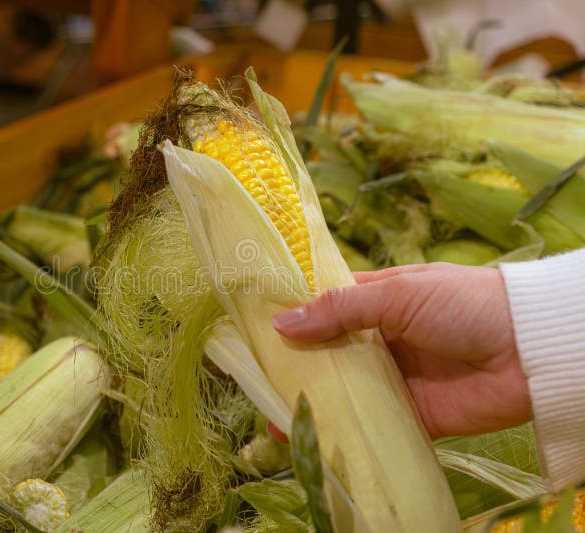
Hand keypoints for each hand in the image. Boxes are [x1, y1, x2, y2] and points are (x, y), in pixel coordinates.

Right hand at [271, 263, 531, 439]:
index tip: (253, 332)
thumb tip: (281, 324)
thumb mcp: (398, 293)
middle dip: (295, 368)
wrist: (531, 349)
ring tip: (275, 417)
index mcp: (377, 301)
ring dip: (314, 402)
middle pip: (328, 355)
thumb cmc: (464, 303)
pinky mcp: (414, 415)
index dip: (292, 318)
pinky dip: (346, 432)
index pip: (324, 308)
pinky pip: (373, 425)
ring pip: (345, 392)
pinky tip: (313, 439)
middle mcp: (381, 340)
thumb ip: (340, 309)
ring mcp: (396, 378)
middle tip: (256, 382)